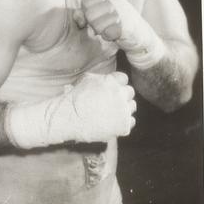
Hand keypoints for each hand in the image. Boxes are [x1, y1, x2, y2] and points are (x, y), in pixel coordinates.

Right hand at [6, 71, 136, 147]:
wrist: (70, 118)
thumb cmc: (76, 98)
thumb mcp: (86, 80)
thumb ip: (101, 77)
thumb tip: (109, 78)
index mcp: (112, 82)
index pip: (124, 79)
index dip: (117, 84)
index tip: (111, 89)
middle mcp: (121, 95)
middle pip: (130, 92)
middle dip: (122, 95)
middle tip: (111, 101)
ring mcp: (124, 111)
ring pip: (132, 106)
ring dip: (124, 108)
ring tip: (111, 112)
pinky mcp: (124, 125)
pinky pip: (131, 121)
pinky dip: (123, 121)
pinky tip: (112, 121)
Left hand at [76, 0, 165, 68]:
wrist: (140, 36)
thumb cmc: (115, 23)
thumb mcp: (97, 14)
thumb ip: (83, 13)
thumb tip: (78, 18)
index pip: (85, 2)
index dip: (86, 14)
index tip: (95, 18)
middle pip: (89, 14)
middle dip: (93, 24)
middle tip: (104, 25)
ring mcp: (121, 10)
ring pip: (96, 25)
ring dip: (101, 31)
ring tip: (111, 28)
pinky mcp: (127, 25)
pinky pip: (107, 33)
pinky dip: (109, 36)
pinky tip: (116, 34)